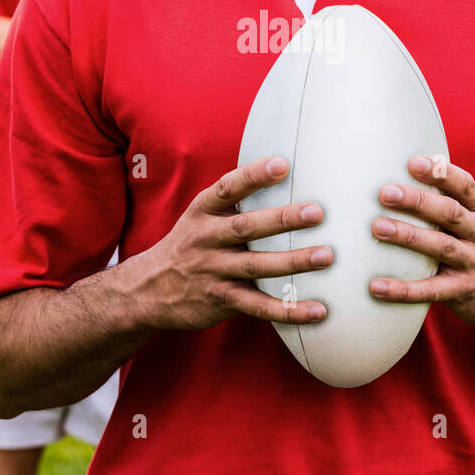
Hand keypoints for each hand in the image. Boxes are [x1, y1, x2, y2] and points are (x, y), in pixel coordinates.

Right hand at [129, 156, 332, 331]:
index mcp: (203, 211)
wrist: (148, 289)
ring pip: (257, 266)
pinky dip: (288, 309)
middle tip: (316, 213)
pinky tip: (317, 310)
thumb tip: (284, 175)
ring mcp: (213, 271)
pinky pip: (259, 306)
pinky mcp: (221, 300)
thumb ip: (233, 203)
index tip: (282, 164)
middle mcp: (206, 238)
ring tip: (325, 256)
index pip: (227, 188)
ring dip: (293, 262)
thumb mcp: (200, 217)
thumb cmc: (190, 245)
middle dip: (282, 219)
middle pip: (247, 227)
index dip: (254, 175)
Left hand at [369, 155, 474, 331]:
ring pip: (441, 247)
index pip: (466, 187)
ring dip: (409, 236)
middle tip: (386, 193)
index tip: (414, 163)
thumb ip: (454, 203)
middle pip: (450, 213)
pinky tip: (376, 287)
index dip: (442, 173)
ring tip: (379, 228)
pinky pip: (431, 290)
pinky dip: (404, 289)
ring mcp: (474, 263)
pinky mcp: (463, 292)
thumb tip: (411, 171)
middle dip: (418, 201)